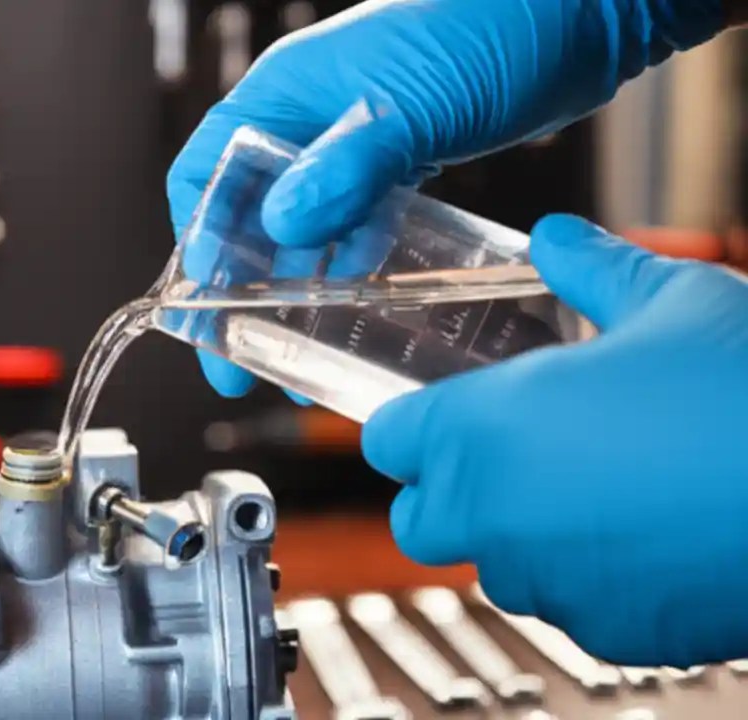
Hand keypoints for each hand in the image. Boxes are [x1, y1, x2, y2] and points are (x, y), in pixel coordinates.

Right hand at [167, 0, 726, 397]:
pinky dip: (353, 266)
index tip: (203, 304)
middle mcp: (309, 119)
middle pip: (248, 211)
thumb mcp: (412, 105)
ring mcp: (353, 142)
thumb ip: (346, 166)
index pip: (206, 170)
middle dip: (240, 287)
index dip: (198, 240)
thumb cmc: (494, 25)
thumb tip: (281, 224)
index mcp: (286, 91)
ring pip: (303, 227)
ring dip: (297, 289)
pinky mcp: (400, 161)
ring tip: (299, 353)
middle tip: (239, 357)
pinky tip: (359, 306)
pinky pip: (358, 224)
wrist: (580, 11)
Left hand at [363, 215, 747, 666]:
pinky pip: (569, 605)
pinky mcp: (606, 632)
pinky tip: (648, 532)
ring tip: (600, 485)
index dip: (414, 425)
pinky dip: (590, 575)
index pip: (388, 440)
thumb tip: (557, 239)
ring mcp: (547, 583)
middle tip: (514, 456)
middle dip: (451, 492)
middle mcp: (491, 516)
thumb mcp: (672, 298)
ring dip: (523, 532)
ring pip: (495, 565)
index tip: (447, 413)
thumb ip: (593, 268)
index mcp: (479, 430)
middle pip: (421, 519)